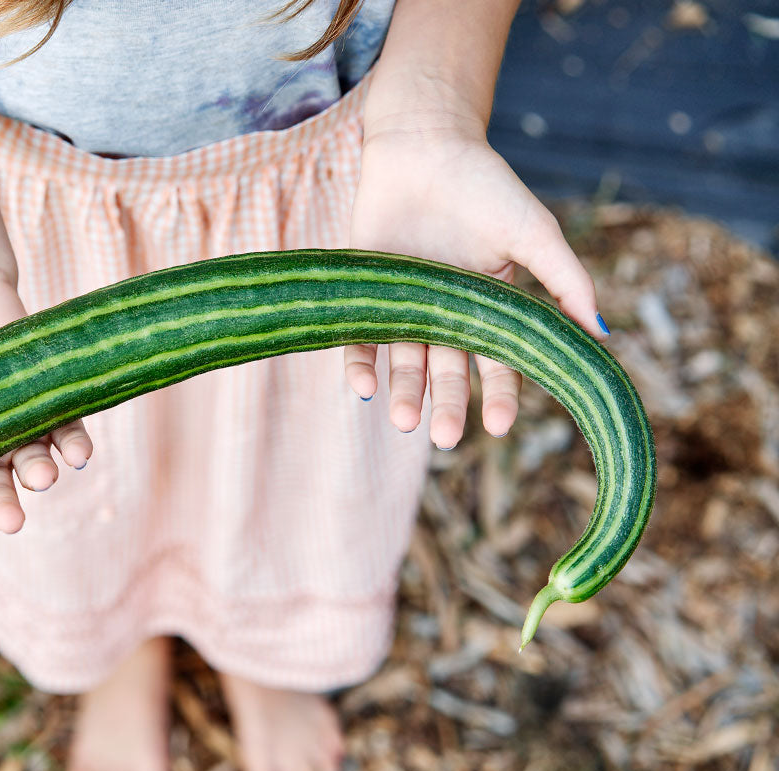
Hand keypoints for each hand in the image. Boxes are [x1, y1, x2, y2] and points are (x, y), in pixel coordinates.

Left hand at [347, 117, 606, 448]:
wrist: (422, 143)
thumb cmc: (484, 184)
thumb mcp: (533, 230)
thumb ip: (565, 280)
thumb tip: (600, 334)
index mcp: (490, 306)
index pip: (497, 362)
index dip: (498, 396)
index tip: (497, 428)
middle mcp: (447, 313)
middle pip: (448, 369)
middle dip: (447, 404)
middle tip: (443, 438)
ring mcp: (405, 305)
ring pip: (405, 360)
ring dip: (404, 392)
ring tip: (402, 419)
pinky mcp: (366, 294)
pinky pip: (360, 338)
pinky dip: (360, 363)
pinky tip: (362, 388)